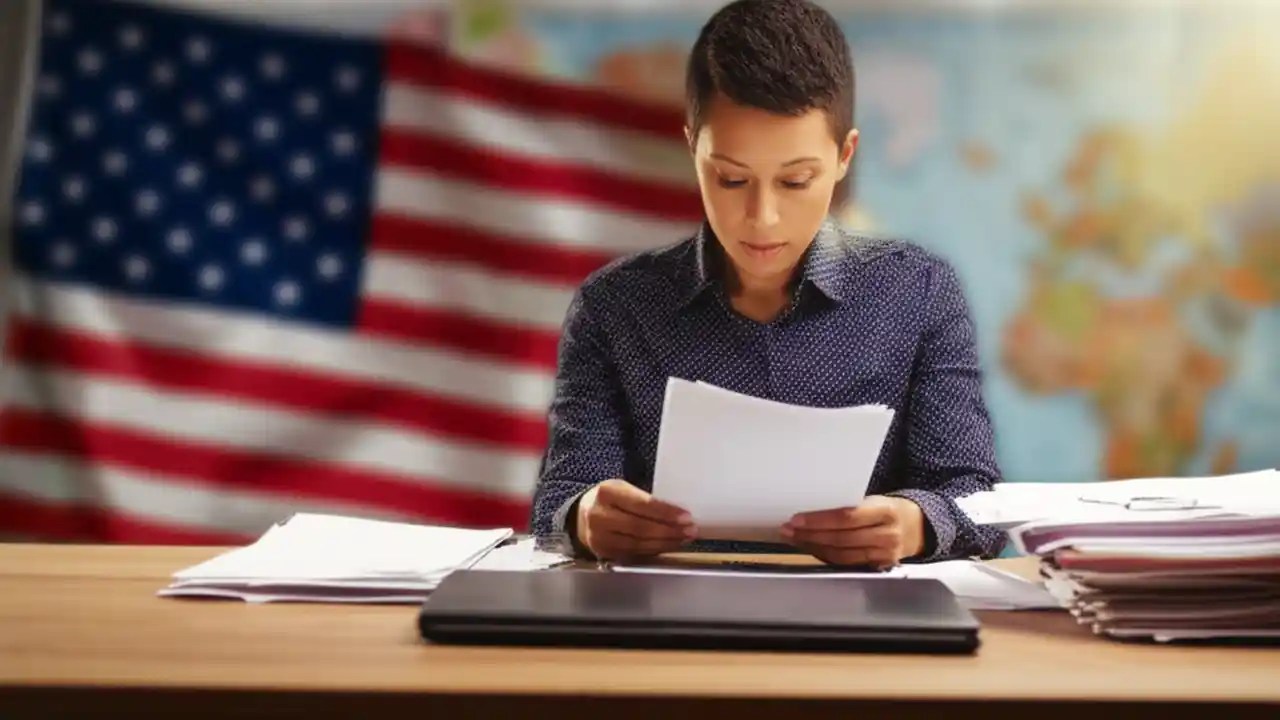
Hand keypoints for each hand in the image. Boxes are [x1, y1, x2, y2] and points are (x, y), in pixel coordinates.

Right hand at [575, 479, 697, 559]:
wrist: (582, 516)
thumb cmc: (610, 500)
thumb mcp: (623, 489)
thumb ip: (645, 500)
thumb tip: (678, 514)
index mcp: (607, 493)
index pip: (642, 504)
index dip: (666, 512)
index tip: (686, 516)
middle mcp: (599, 516)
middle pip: (641, 527)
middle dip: (669, 530)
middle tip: (690, 530)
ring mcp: (600, 537)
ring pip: (639, 543)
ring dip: (665, 543)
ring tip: (683, 539)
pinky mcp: (604, 553)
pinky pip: (634, 553)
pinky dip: (654, 550)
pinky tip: (668, 546)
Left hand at [780, 495, 925, 567]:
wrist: (918, 526)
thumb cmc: (889, 508)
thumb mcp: (875, 499)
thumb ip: (849, 505)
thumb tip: (811, 509)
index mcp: (885, 510)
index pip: (847, 517)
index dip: (819, 520)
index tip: (796, 519)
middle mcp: (886, 534)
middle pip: (841, 538)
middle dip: (810, 535)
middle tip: (787, 529)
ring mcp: (884, 554)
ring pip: (841, 555)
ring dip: (813, 547)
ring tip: (793, 539)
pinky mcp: (879, 567)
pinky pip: (846, 563)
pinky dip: (825, 556)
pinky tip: (811, 548)